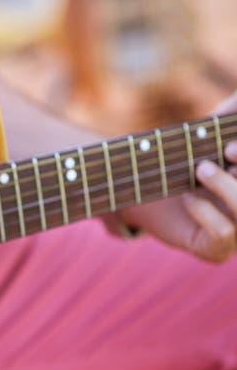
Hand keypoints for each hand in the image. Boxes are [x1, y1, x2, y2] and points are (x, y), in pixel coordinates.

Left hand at [120, 93, 236, 261]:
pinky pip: (222, 233)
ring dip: (227, 187)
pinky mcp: (215, 252)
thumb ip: (229, 117)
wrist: (143, 189)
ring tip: (200, 168)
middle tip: (224, 151)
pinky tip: (186, 198)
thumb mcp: (208, 135)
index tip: (231, 147)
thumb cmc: (183, 159)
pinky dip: (204, 210)